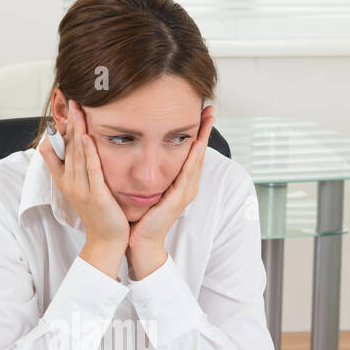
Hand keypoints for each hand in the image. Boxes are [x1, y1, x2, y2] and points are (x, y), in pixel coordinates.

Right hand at [38, 98, 130, 277]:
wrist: (106, 241)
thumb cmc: (100, 215)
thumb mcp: (84, 189)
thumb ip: (81, 169)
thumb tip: (80, 148)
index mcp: (66, 181)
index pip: (53, 150)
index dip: (56, 129)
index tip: (60, 110)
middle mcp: (70, 183)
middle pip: (67, 146)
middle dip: (68, 122)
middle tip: (71, 98)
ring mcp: (82, 189)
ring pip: (77, 154)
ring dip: (77, 130)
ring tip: (77, 109)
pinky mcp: (96, 195)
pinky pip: (91, 169)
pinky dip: (89, 152)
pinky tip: (88, 136)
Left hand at [127, 104, 215, 279]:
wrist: (140, 240)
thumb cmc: (142, 216)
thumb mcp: (148, 187)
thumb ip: (150, 171)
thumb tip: (142, 150)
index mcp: (180, 182)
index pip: (191, 152)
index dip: (197, 132)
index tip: (200, 112)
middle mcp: (187, 185)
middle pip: (199, 152)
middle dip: (205, 129)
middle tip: (210, 108)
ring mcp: (185, 192)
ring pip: (197, 159)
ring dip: (203, 138)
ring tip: (208, 119)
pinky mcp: (179, 199)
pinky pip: (188, 174)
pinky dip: (193, 158)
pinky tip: (196, 144)